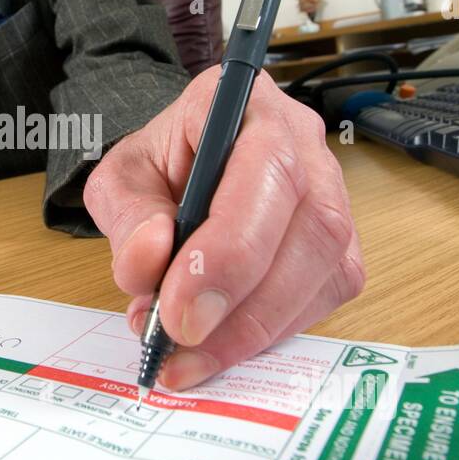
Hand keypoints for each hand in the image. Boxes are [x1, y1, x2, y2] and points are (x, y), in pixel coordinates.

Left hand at [85, 68, 364, 390]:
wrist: (183, 167)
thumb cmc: (160, 165)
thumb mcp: (120, 178)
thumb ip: (127, 216)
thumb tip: (148, 263)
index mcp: (247, 104)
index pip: (267, 169)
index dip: (231, 248)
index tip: (180, 307)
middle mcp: (305, 144)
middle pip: (313, 226)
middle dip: (246, 302)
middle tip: (179, 343)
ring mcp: (334, 194)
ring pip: (328, 270)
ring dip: (256, 328)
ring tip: (187, 355)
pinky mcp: (339, 246)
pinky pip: (325, 298)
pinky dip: (272, 331)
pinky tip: (221, 344)